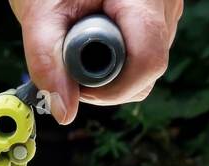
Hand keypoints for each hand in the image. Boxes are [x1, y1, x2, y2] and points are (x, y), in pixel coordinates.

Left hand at [10, 0, 182, 124]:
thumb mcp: (40, 15)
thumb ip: (46, 62)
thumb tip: (64, 112)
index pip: (148, 61)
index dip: (114, 87)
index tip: (80, 85)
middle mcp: (164, 2)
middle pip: (150, 67)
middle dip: (110, 81)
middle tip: (74, 65)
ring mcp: (168, 8)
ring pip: (150, 63)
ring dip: (115, 68)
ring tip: (83, 41)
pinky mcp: (163, 13)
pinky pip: (148, 49)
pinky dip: (121, 54)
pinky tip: (98, 35)